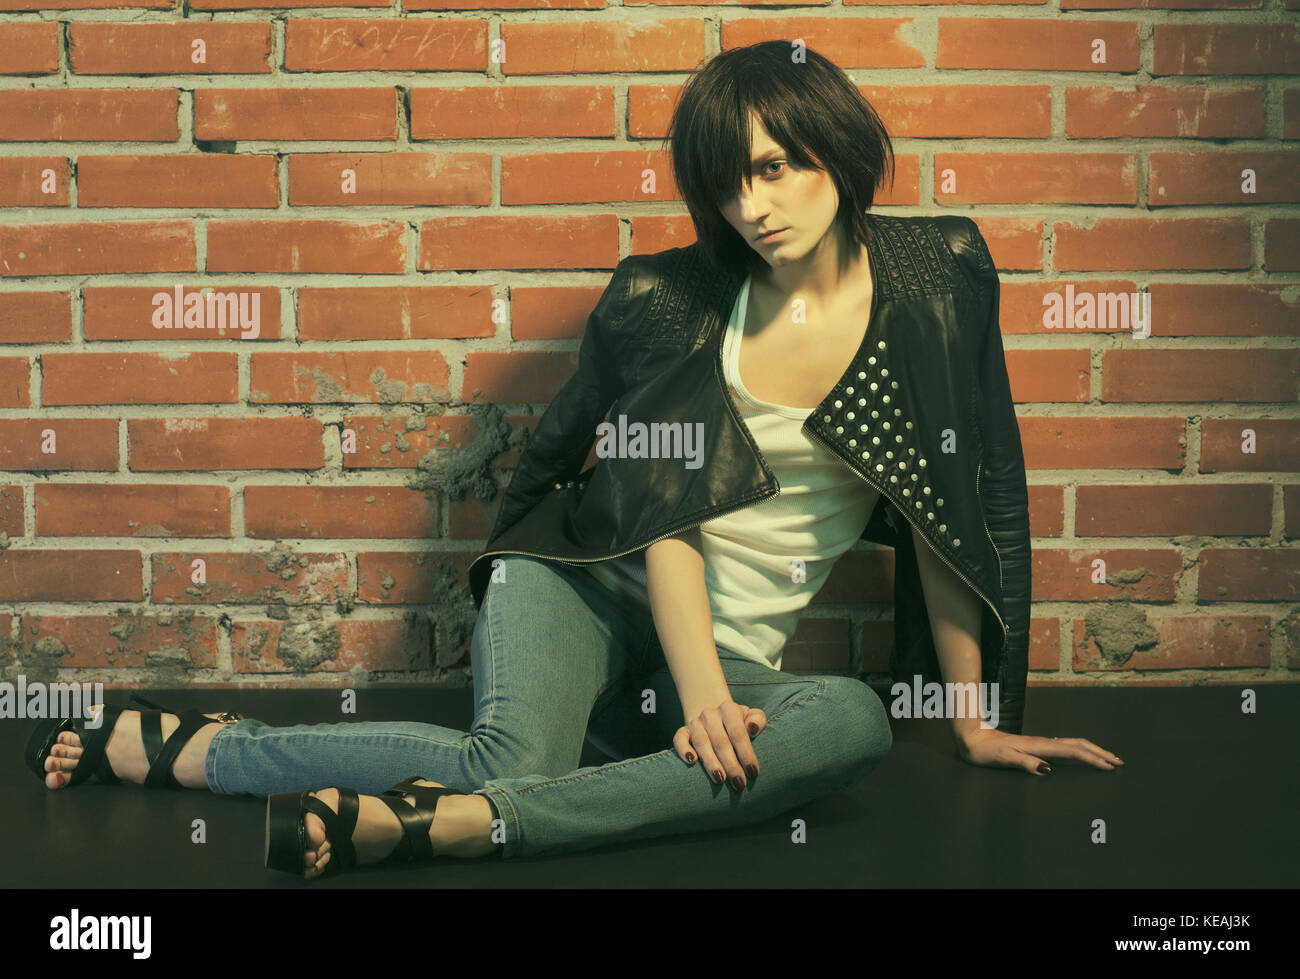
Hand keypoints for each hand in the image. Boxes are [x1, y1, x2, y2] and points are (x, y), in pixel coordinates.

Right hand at [673, 700, 766, 790]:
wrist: (713, 713)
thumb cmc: (738, 722)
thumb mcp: (751, 716)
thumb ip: (757, 720)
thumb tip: (752, 728)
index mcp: (729, 709)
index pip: (738, 732)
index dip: (746, 753)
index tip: (753, 773)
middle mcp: (710, 714)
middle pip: (720, 741)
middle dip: (731, 764)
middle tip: (739, 783)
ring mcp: (695, 723)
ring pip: (701, 742)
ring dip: (710, 762)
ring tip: (720, 779)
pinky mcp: (683, 731)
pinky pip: (679, 739)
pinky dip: (683, 749)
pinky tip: (691, 761)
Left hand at [957, 728, 1123, 774]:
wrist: (972, 738)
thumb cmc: (985, 751)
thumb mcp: (1002, 758)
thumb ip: (1024, 762)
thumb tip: (1047, 769)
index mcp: (1039, 746)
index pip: (1072, 751)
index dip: (1093, 759)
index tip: (1111, 767)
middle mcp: (1042, 742)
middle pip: (1078, 744)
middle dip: (1100, 753)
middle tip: (1119, 762)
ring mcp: (1040, 743)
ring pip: (1072, 743)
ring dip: (1092, 750)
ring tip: (1107, 758)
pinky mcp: (1035, 746)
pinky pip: (1064, 747)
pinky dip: (1079, 751)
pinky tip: (1081, 756)